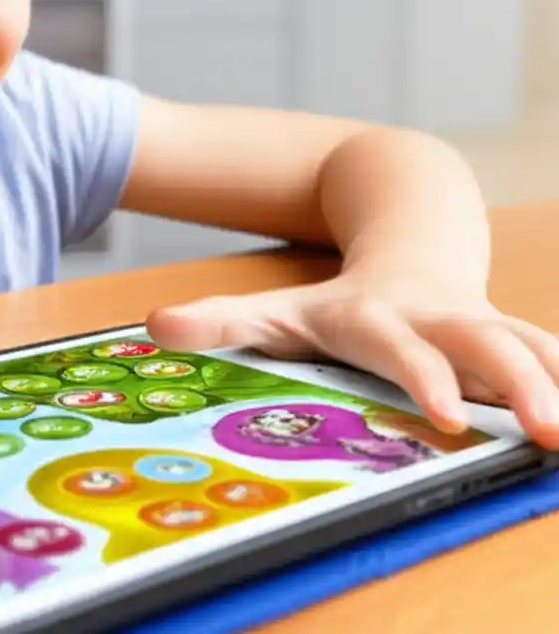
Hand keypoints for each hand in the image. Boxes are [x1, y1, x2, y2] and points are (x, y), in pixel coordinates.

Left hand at [146, 271, 558, 446]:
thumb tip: (155, 325)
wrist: (408, 245)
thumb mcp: (277, 307)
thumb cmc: (337, 300)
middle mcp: (439, 320)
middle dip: (521, 382)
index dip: (426, 380)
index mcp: (379, 318)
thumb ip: (222, 319)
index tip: (449, 418)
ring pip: (535, 347)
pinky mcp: (514, 339)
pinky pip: (556, 356)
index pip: (405, 350)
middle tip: (546, 429)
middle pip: (488, 344)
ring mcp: (483, 327)